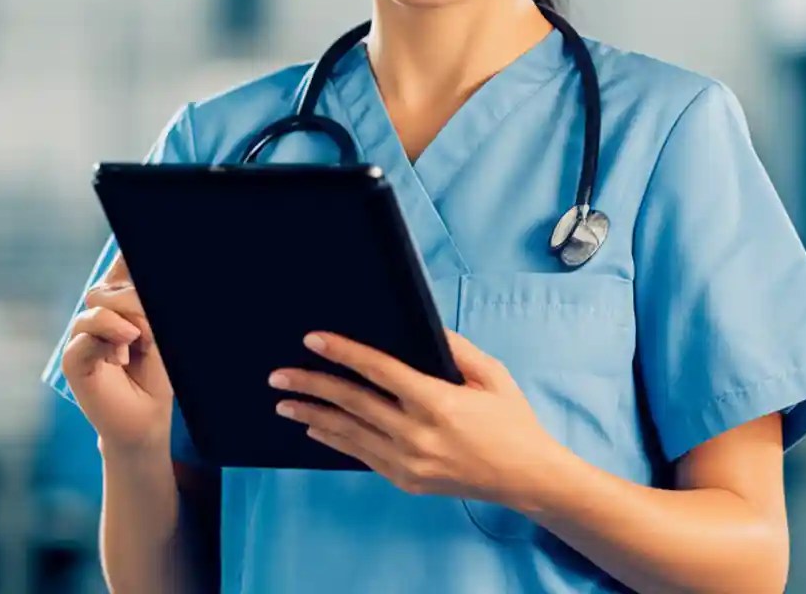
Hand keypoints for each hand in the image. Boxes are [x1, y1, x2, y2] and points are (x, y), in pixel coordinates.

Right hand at [60, 254, 173, 455]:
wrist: (147, 416)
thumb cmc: (156, 373)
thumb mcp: (156, 333)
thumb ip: (138, 306)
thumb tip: (121, 284)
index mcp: (119, 305)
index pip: (118, 268)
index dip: (122, 259)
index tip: (123, 254)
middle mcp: (97, 315)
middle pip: (110, 286)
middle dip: (136, 305)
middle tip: (148, 337)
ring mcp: (82, 336)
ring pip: (97, 304)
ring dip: (124, 324)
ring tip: (132, 349)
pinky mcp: (73, 360)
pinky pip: (84, 337)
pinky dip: (105, 343)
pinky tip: (117, 358)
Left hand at [269, 329, 561, 507]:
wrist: (526, 478)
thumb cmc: (511, 421)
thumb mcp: (492, 376)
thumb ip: (456, 349)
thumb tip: (423, 327)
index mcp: (438, 402)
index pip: (379, 371)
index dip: (343, 353)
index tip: (313, 340)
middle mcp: (417, 434)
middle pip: (352, 403)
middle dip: (311, 386)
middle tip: (279, 376)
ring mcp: (409, 462)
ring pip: (349, 433)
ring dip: (312, 416)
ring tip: (284, 402)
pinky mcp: (406, 479)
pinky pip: (361, 456)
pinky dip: (335, 440)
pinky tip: (315, 427)